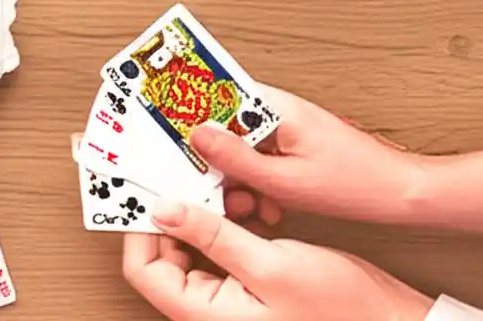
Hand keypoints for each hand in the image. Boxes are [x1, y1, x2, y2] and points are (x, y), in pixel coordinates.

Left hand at [123, 202, 433, 320]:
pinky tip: (249, 204)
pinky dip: (229, 222)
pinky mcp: (249, 284)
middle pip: (166, 253)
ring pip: (194, 246)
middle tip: (190, 175)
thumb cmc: (341, 308)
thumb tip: (161, 211)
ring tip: (229, 187)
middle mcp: (210, 309)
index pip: (144, 268)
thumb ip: (212, 236)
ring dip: (207, 212)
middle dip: (178, 211)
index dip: (141, 226)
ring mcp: (229, 298)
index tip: (150, 186)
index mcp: (203, 313)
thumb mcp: (270, 263)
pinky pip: (221, 248)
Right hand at [194, 85, 428, 225]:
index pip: (217, 90)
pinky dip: (255, 181)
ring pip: (239, 145)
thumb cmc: (354, 184)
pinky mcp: (292, 146)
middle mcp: (279, 110)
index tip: (160, 110)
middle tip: (204, 177)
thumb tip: (197, 135)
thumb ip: (236, 157)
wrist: (399, 196)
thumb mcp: (283, 179)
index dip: (187, 99)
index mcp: (276, 107)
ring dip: (236, 175)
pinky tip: (265, 204)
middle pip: (223, 122)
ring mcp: (286, 128)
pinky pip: (259, 158)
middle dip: (213, 155)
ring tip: (246, 201)